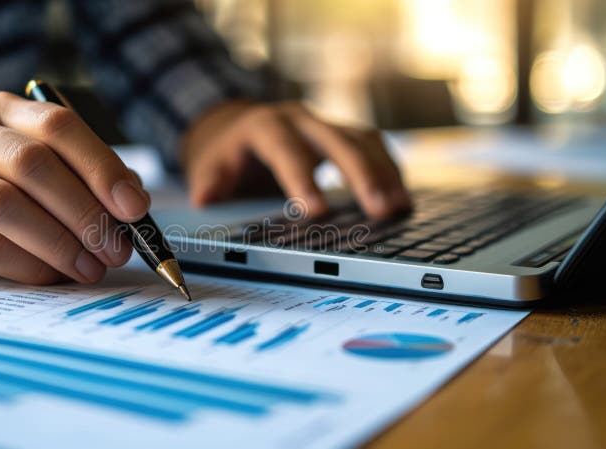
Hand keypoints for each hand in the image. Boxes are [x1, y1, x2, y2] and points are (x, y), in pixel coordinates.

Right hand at [0, 92, 148, 283]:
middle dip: (85, 212)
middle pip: (33, 164)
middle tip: (116, 250)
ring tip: (89, 268)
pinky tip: (50, 276)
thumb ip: (85, 180)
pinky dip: (26, 264)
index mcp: (1, 109)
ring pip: (4, 205)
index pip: (58, 124)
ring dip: (59, 243)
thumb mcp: (40, 173)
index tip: (136, 208)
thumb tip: (134, 207)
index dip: (102, 166)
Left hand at [182, 101, 410, 218]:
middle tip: (380, 211)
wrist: (239, 125)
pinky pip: (372, 146)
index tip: (317, 213)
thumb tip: (204, 197)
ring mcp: (325, 124)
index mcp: (265, 125)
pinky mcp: (342, 134)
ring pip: (363, 140)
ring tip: (400, 208)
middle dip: (361, 176)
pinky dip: (389, 170)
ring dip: (384, 173)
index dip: (302, 180)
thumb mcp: (208, 164)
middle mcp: (300, 119)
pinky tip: (401, 197)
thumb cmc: (227, 153)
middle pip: (337, 141)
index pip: (286, 151)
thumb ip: (207, 181)